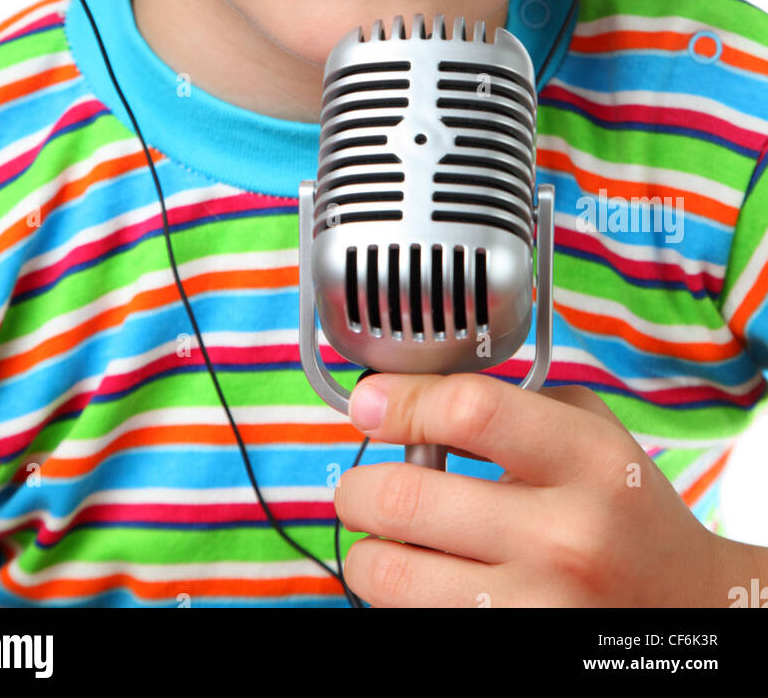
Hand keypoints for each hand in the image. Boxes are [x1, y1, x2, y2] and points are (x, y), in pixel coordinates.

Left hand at [333, 372, 726, 607]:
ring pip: (392, 576)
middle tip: (363, 486)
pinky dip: (400, 601)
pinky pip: (415, 621)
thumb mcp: (591, 432)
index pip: (468, 412)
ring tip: (383, 540)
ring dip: (367, 553)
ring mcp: (539, 609)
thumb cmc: (623, 508)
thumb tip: (402, 398)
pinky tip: (423, 581)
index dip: (401, 401)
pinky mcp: (516, 652)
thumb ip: (509, 403)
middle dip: (360, 487)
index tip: (370, 403)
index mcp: (588, 463)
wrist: (688, 607)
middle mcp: (564, 539)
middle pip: (406, 497)